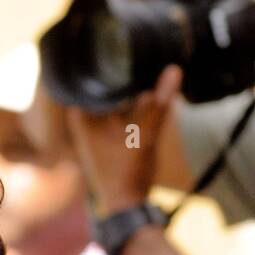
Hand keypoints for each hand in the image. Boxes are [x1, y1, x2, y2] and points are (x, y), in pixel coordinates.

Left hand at [66, 64, 182, 214]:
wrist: (124, 206)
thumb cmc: (126, 174)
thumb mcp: (145, 135)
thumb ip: (159, 103)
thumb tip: (174, 70)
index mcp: (80, 113)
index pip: (93, 73)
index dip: (112, 59)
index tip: (128, 49)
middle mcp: (81, 116)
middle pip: (105, 82)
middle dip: (126, 73)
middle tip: (146, 58)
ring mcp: (92, 125)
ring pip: (114, 95)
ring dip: (131, 88)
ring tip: (150, 73)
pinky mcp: (105, 133)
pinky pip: (120, 108)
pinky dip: (133, 102)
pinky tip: (150, 94)